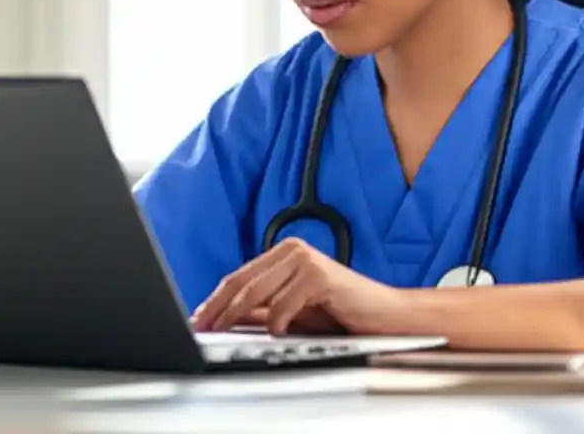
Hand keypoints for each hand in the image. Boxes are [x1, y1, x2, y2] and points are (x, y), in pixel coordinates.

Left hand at [190, 238, 403, 335]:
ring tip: (222, 331)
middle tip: (202, 327)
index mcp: (283, 254)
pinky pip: (284, 302)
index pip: (239, 277)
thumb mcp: (292, 312)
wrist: (384, 317)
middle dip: (217, 307)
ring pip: (257, 291)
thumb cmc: (340, 313)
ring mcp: (306, 260)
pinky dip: (276, 321)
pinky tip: (277, 332)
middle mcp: (292, 250)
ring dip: (236, 315)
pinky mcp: (319, 274)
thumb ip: (260, 310)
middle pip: (242, 281)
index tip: (198, 320)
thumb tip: (221, 319)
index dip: (215, 300)